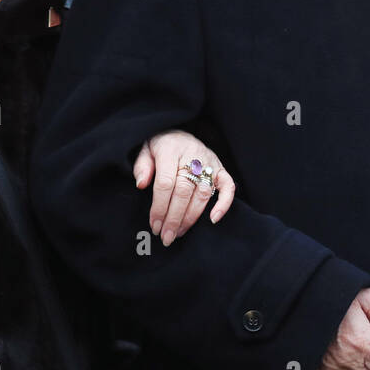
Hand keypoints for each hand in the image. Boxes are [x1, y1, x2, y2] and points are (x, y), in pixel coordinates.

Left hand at [133, 130, 235, 246]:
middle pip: (184, 192)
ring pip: (203, 194)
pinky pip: (228, 187)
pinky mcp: (220, 169)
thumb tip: (141, 184)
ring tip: (179, 233)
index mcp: (170, 150)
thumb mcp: (145, 149)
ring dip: (191, 217)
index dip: (160, 206)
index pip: (166, 183)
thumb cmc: (161, 145)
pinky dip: (224, 203)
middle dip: (174, 218)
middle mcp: (192, 156)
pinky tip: (213, 219)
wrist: (180, 132)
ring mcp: (209, 163)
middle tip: (166, 237)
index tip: (154, 224)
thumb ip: (142, 165)